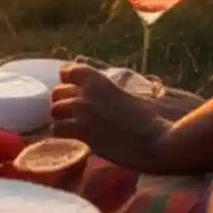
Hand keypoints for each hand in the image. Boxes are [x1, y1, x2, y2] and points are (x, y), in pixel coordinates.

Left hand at [51, 64, 176, 173]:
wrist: (157, 141)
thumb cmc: (151, 121)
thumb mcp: (128, 97)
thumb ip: (109, 95)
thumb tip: (105, 101)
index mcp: (99, 81)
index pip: (69, 71)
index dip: (66, 79)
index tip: (70, 87)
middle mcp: (86, 93)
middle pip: (57, 92)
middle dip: (62, 101)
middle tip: (70, 113)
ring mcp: (81, 112)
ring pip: (55, 110)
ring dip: (60, 118)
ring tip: (69, 126)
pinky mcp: (81, 131)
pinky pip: (57, 130)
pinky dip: (62, 134)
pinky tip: (71, 138)